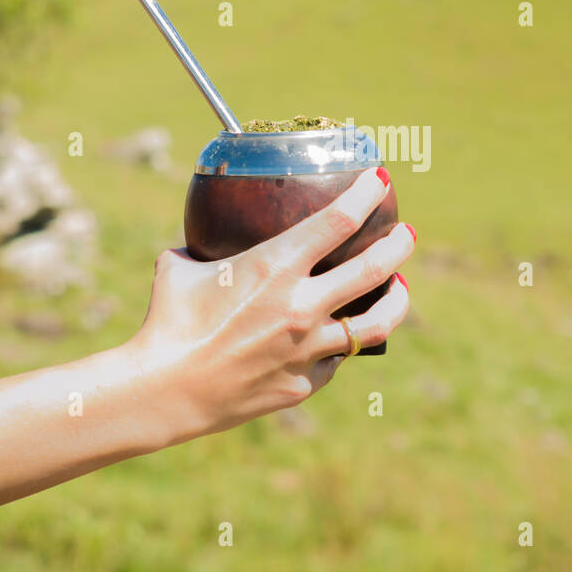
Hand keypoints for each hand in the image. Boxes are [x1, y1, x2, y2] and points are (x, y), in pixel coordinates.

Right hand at [123, 166, 414, 445]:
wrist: (164, 392)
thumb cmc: (166, 322)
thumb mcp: (179, 267)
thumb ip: (201, 248)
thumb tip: (201, 236)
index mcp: (275, 267)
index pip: (338, 220)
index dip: (366, 194)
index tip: (380, 179)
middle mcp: (301, 306)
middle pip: (373, 268)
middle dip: (398, 244)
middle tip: (406, 233)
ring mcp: (308, 349)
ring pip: (375, 323)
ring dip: (395, 299)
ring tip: (400, 286)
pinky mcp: (304, 384)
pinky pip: (335, 360)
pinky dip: (341, 344)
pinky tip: (342, 336)